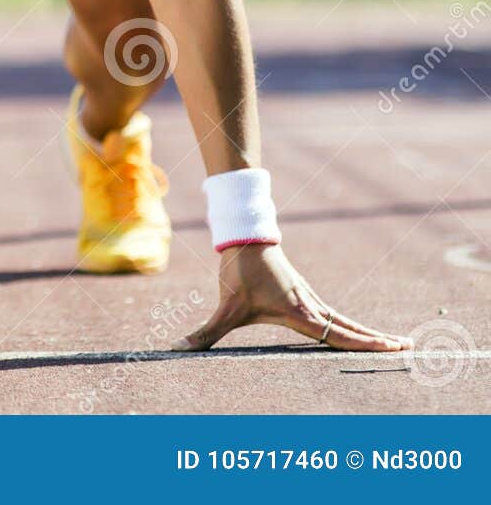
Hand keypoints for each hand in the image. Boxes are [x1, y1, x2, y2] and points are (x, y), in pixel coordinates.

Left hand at [173, 244, 412, 351]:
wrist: (244, 238)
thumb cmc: (239, 272)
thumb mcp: (226, 306)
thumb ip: (206, 332)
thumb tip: (179, 348)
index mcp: (300, 313)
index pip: (338, 334)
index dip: (364, 344)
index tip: (391, 349)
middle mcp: (310, 306)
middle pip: (350, 327)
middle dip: (378, 339)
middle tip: (409, 347)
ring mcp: (309, 299)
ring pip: (344, 319)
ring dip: (368, 331)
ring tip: (394, 342)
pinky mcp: (303, 294)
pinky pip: (334, 313)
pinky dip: (351, 324)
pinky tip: (355, 330)